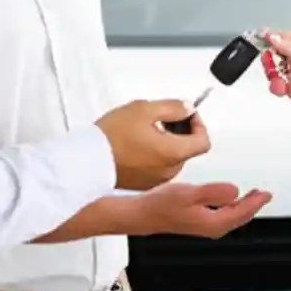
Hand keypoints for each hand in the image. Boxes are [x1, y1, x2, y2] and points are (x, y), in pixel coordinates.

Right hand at [96, 100, 210, 190]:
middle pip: (188, 149)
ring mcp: (155, 179)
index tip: (187, 114)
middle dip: (180, 131)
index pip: (203, 141)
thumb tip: (186, 108)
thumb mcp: (144, 109)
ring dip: (166, 142)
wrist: (87, 160)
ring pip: (172, 158)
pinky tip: (136, 143)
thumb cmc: (111, 138)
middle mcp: (168, 170)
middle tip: (163, 117)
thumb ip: (172, 107)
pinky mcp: (142, 184)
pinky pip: (157, 167)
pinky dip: (154, 154)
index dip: (198, 124)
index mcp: (174, 152)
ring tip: (144, 129)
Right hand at [128, 182, 272, 238]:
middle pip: (240, 216)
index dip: (256, 202)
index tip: (267, 193)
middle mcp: (212, 227)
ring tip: (251, 195)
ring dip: (243, 205)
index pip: (242, 212)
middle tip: (264, 194)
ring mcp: (205, 226)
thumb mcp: (190, 193)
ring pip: (232, 216)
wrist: (143, 214)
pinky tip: (229, 199)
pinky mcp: (199, 221)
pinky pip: (223, 215)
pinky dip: (231, 206)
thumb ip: (214, 192)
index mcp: (213, 222)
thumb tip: (235, 191)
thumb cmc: (162, 204)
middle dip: (252, 205)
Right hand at [259, 29, 290, 135]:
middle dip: (267, 59)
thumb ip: (288, 46)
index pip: (279, 36)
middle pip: (270, 52)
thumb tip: (271, 36)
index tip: (258, 43)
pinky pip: (274, 84)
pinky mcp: (289, 86)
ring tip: (279, 80)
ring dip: (271, 75)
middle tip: (270, 64)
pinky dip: (275, 87)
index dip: (267, 39)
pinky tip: (282, 89)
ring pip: (270, 69)